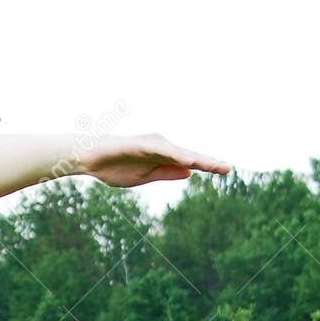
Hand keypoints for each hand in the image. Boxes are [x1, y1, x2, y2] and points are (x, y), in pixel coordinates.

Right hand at [84, 132, 231, 187]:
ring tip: (214, 166)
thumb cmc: (115, 166)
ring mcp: (152, 144)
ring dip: (196, 159)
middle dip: (208, 162)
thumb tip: (189, 172)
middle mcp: (161, 147)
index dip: (207, 165)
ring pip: (178, 153)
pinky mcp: (141, 144)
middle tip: (228, 168)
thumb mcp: (146, 176)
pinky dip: (175, 155)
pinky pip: (161, 150)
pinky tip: (187, 161)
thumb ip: (167, 173)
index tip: (225, 169)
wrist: (90, 158)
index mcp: (162, 157)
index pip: (189, 162)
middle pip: (189, 156)